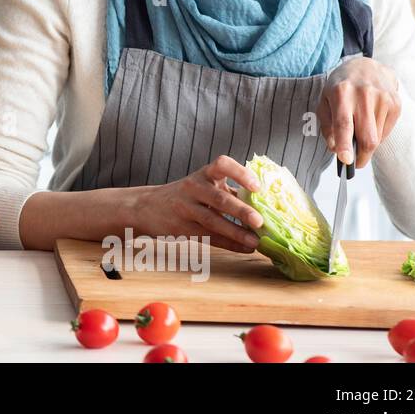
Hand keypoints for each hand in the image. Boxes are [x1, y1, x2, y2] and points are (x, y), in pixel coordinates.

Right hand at [134, 155, 264, 253]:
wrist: (147, 207)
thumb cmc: (186, 196)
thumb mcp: (203, 185)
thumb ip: (229, 191)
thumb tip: (267, 205)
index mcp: (203, 174)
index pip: (222, 164)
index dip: (241, 173)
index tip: (258, 187)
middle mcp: (193, 188)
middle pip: (219, 198)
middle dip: (241, 210)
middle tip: (260, 221)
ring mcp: (185, 208)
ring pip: (212, 220)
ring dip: (236, 232)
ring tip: (255, 242)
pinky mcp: (181, 227)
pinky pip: (207, 236)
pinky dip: (228, 244)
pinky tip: (244, 248)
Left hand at [317, 57, 400, 167]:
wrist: (366, 66)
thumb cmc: (341, 87)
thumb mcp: (325, 101)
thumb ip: (328, 126)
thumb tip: (335, 149)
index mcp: (341, 93)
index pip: (344, 123)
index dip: (345, 144)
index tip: (345, 160)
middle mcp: (364, 94)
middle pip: (367, 137)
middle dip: (361, 156)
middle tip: (355, 163)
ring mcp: (383, 98)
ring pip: (378, 137)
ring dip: (368, 143)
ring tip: (360, 129)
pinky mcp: (396, 103)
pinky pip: (387, 131)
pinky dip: (377, 134)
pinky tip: (371, 121)